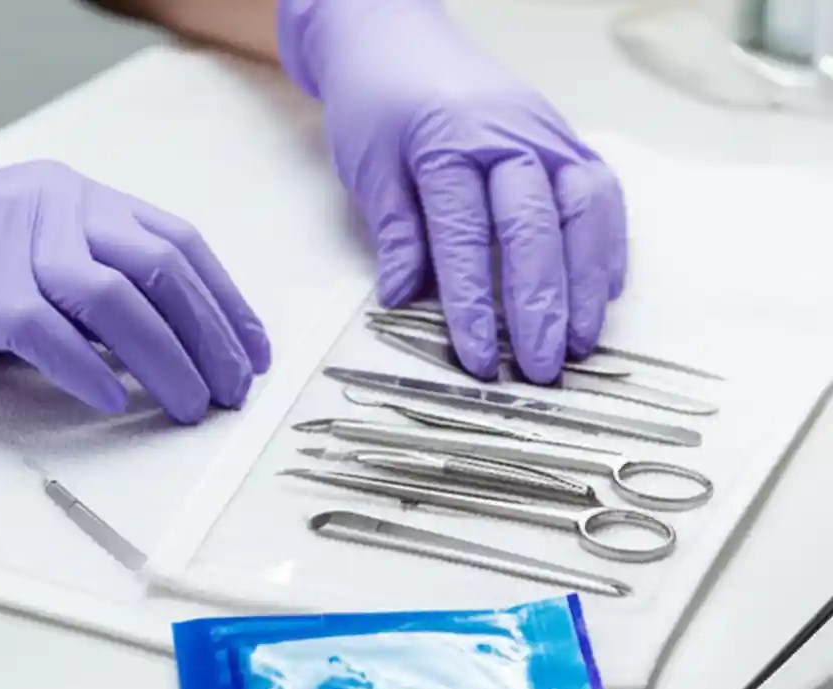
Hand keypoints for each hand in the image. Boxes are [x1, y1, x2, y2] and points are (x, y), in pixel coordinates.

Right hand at [0, 161, 270, 423]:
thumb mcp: (13, 253)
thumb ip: (81, 279)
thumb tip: (159, 339)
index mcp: (67, 195)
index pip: (172, 242)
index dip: (223, 300)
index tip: (248, 349)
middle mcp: (48, 208)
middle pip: (159, 269)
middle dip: (210, 335)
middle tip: (231, 390)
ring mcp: (9, 245)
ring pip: (119, 300)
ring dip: (167, 361)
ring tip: (188, 406)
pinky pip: (51, 332)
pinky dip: (89, 371)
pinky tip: (110, 401)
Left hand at [279, 0, 626, 381]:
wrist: (395, 35)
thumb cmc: (376, 100)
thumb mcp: (368, 164)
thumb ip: (395, 230)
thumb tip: (405, 296)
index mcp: (449, 141)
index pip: (464, 234)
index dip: (472, 301)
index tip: (476, 356)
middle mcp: (508, 135)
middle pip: (534, 226)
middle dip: (541, 303)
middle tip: (542, 366)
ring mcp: (545, 133)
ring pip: (583, 209)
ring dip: (587, 280)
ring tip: (582, 340)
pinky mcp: (564, 138)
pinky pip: (601, 191)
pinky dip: (608, 242)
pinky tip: (607, 289)